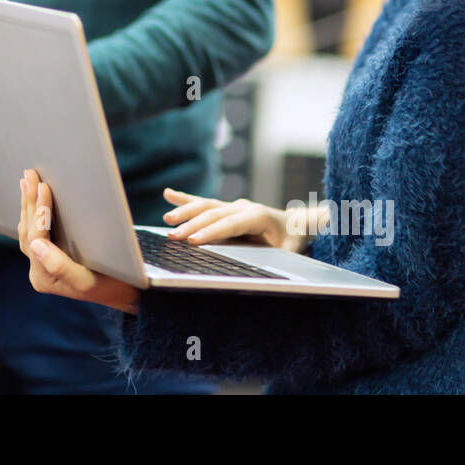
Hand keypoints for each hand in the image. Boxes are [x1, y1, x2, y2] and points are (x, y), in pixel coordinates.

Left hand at [18, 169, 140, 314]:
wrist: (122, 293)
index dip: (39, 212)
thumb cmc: (111, 284)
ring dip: (28, 205)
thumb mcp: (86, 281)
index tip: (43, 187)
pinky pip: (35, 231)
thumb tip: (36, 245)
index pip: (36, 239)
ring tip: (27, 181)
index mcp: (44, 278)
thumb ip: (60, 266)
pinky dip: (33, 212)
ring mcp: (40, 264)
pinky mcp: (47, 256)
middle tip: (30, 175)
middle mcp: (38, 272)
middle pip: (28, 232)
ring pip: (28, 230)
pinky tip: (32, 198)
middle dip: (29, 202)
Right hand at [162, 188, 308, 251]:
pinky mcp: (227, 208)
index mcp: (258, 216)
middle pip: (213, 213)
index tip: (193, 241)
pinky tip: (168, 194)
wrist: (297, 224)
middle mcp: (243, 207)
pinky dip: (186, 199)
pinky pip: (204, 203)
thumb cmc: (293, 241)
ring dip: (185, 211)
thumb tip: (262, 270)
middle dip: (191, 224)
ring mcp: (234, 205)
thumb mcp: (289, 254)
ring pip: (206, 206)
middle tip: (173, 236)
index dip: (211, 232)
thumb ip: (275, 259)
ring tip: (167, 219)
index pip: (230, 224)